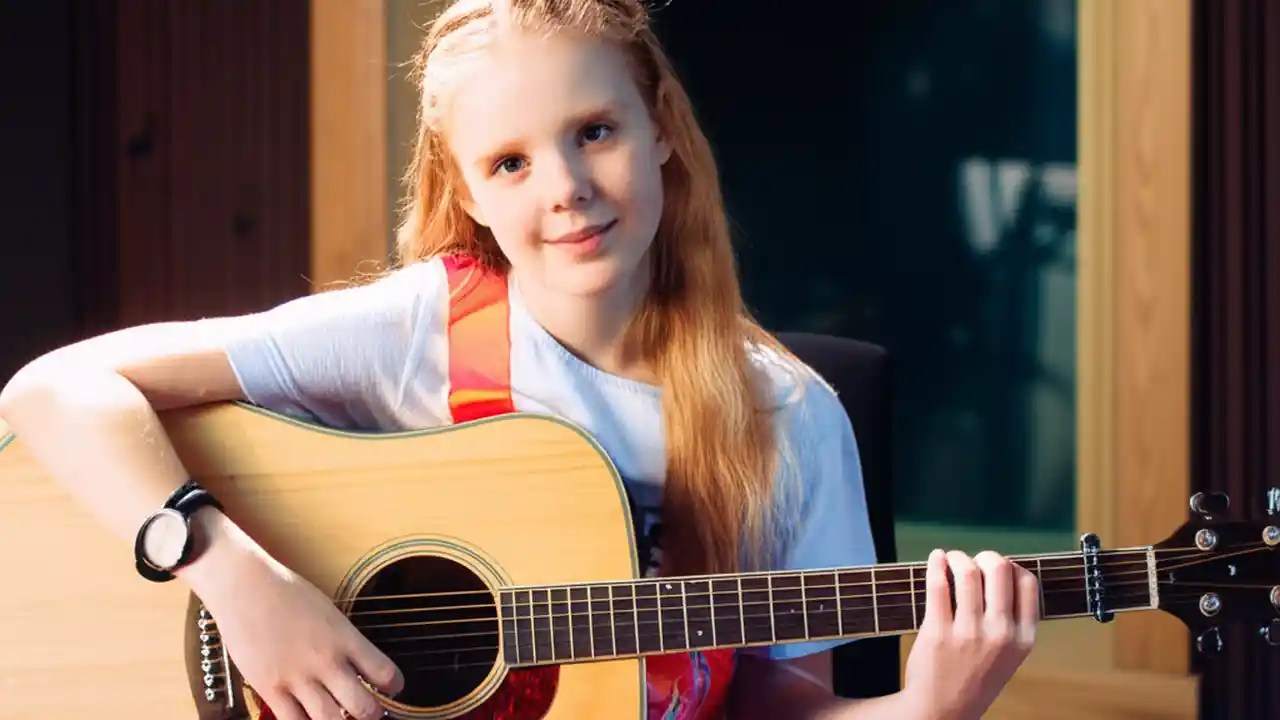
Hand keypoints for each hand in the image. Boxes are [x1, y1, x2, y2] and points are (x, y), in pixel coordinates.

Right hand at [183, 514, 404, 719]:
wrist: (246, 587)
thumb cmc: (286, 592)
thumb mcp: (329, 612)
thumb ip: (344, 641)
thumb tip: (358, 666)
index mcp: (345, 638)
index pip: (385, 673)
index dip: (394, 686)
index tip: (391, 689)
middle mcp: (326, 660)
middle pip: (363, 708)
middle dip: (371, 715)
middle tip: (369, 713)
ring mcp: (297, 677)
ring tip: (340, 718)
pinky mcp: (270, 688)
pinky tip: (308, 718)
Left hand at [900, 549, 1038, 719]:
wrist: (942, 712)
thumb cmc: (974, 678)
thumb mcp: (1008, 655)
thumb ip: (1010, 620)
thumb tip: (1000, 571)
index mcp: (1023, 638)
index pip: (1028, 583)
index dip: (1012, 566)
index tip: (996, 568)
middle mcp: (1000, 634)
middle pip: (1000, 569)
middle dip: (985, 556)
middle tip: (972, 561)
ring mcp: (969, 633)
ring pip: (968, 572)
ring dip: (957, 557)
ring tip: (950, 560)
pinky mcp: (938, 632)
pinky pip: (938, 585)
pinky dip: (936, 564)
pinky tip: (936, 559)